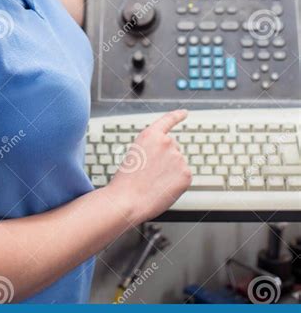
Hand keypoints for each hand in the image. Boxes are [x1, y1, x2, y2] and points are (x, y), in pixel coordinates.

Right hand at [106, 109, 191, 223]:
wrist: (127, 200)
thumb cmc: (127, 180)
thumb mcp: (136, 153)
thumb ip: (154, 149)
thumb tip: (172, 159)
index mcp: (151, 134)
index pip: (168, 120)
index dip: (177, 115)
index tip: (185, 112)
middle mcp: (167, 142)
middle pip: (174, 148)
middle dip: (167, 158)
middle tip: (150, 173)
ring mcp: (178, 157)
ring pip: (178, 164)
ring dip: (170, 172)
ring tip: (153, 182)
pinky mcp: (186, 174)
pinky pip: (183, 177)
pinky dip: (176, 184)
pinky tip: (162, 188)